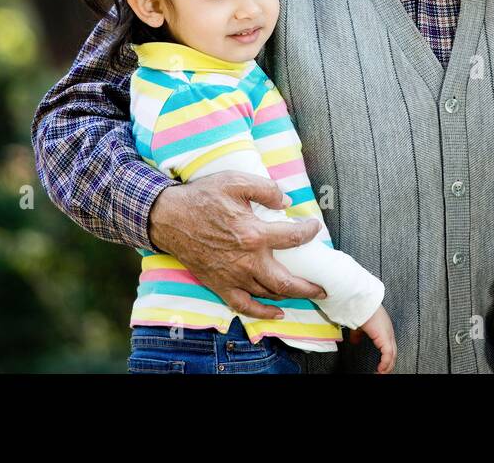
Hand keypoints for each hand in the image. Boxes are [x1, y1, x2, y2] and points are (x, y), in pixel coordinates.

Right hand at [147, 173, 325, 319]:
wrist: (169, 217)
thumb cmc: (202, 198)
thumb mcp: (236, 181)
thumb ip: (266, 189)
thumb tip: (287, 201)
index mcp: (254, 233)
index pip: (293, 237)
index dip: (309, 232)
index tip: (314, 228)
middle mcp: (247, 260)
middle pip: (287, 282)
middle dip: (310, 287)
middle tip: (324, 287)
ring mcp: (233, 276)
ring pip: (269, 294)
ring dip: (291, 296)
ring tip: (306, 294)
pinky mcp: (220, 285)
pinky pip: (244, 305)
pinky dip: (262, 312)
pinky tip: (276, 311)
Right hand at [348, 305, 396, 373]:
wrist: (361, 302)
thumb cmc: (361, 309)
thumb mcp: (360, 326)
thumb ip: (358, 335)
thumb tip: (354, 342)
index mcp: (384, 329)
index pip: (389, 346)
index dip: (386, 357)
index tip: (380, 366)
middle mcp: (389, 332)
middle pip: (393, 352)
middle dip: (388, 364)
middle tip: (381, 372)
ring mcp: (388, 335)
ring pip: (393, 355)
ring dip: (387, 366)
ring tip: (381, 373)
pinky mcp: (385, 338)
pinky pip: (388, 355)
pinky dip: (385, 363)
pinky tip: (381, 369)